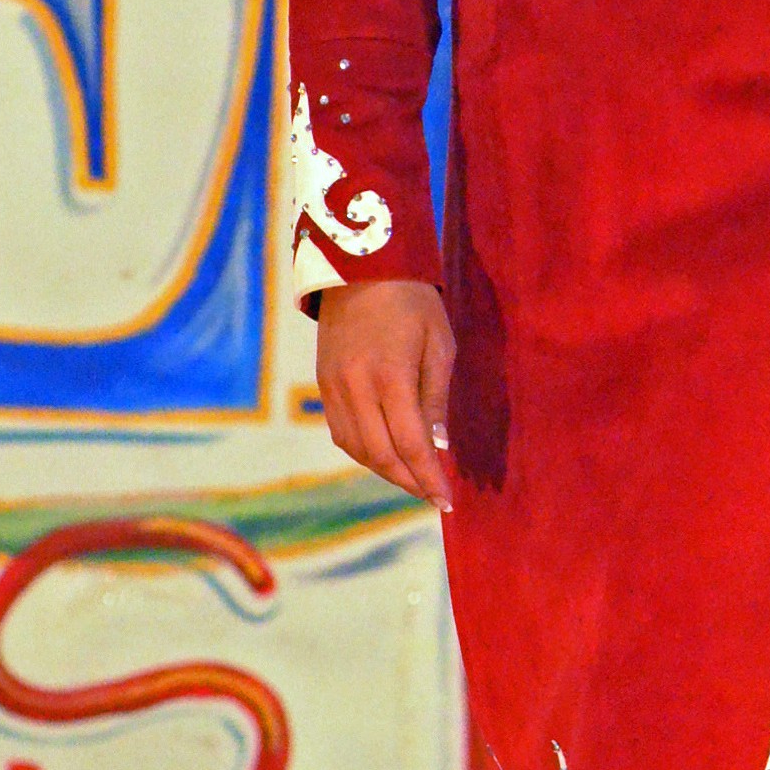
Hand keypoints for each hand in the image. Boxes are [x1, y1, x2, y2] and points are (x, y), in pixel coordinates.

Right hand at [315, 279, 456, 509]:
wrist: (359, 267)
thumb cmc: (411, 301)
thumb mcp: (439, 344)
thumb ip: (436, 397)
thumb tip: (438, 445)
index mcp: (390, 376)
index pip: (410, 444)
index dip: (429, 478)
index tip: (446, 501)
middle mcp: (355, 388)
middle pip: (381, 455)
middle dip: (409, 481)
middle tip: (433, 494)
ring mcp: (333, 388)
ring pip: (357, 449)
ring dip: (386, 471)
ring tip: (413, 478)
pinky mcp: (322, 384)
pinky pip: (341, 433)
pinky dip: (364, 452)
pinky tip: (385, 455)